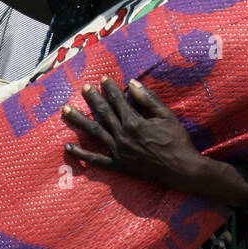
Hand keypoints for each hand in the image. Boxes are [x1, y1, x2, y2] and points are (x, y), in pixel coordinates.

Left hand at [63, 77, 205, 191]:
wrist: (182, 170)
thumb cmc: (177, 141)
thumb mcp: (167, 116)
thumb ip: (148, 99)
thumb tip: (133, 83)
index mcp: (134, 122)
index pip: (118, 100)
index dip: (110, 88)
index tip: (103, 78)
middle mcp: (122, 135)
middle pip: (103, 113)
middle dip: (92, 98)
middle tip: (83, 87)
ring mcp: (118, 151)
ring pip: (94, 132)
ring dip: (79, 120)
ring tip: (65, 110)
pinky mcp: (118, 165)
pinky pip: (95, 160)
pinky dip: (81, 154)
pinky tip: (68, 147)